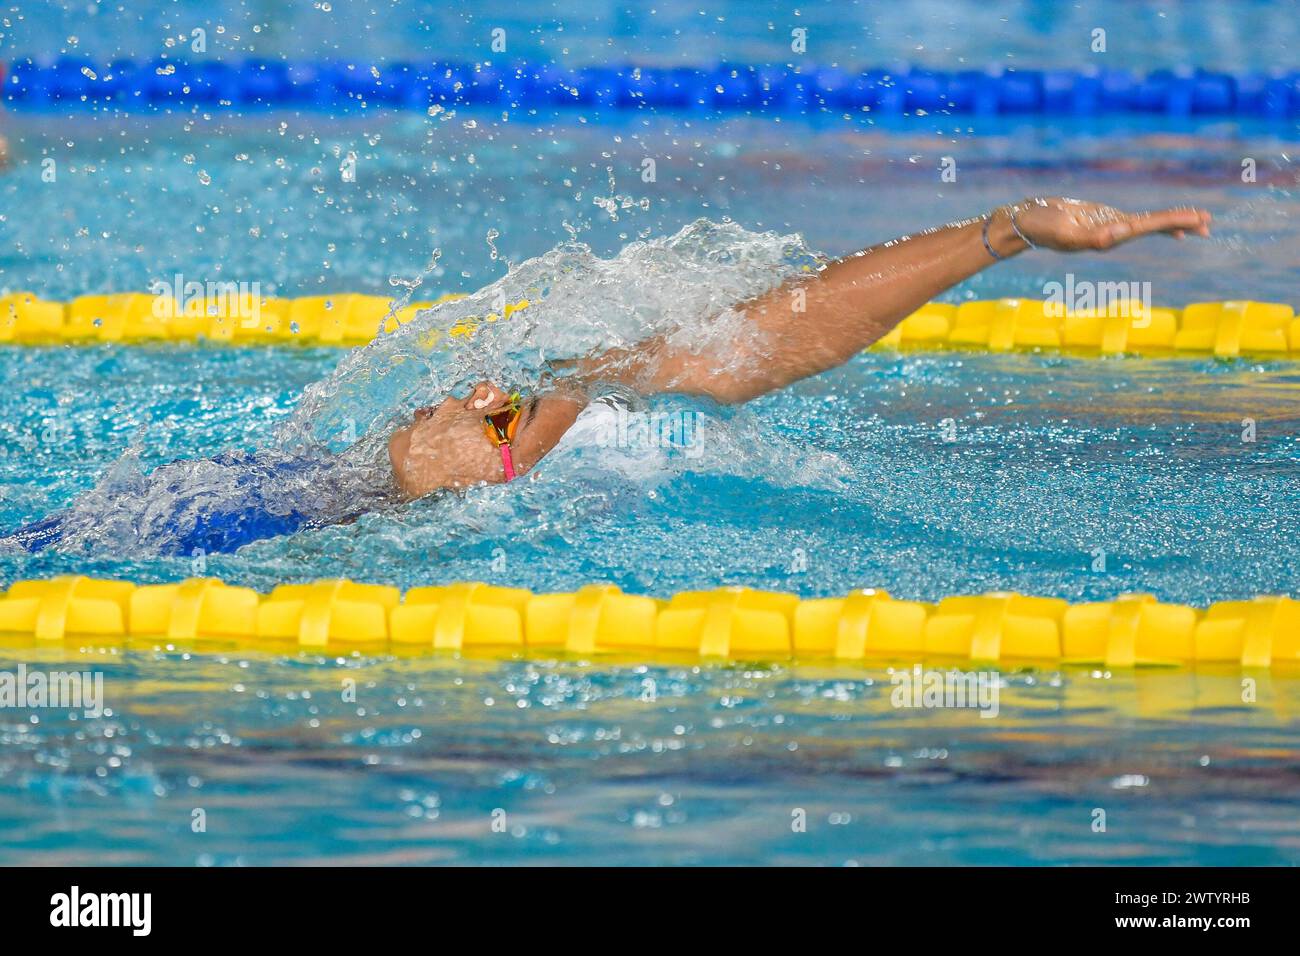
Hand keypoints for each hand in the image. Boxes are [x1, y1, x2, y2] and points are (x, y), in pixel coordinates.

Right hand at [998, 197, 1211, 252]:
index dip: (1173, 221)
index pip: (1148, 227)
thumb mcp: (1066, 232)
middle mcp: (1112, 234)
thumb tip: (1121, 233)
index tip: (1197, 220)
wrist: (1023, 224)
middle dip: (1181, 224)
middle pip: (1154, 227)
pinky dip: (1152, 222)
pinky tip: (1162, 225)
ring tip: (1197, 223)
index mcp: (1108, 237)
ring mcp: (1108, 227)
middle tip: (1209, 224)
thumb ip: (1092, 237)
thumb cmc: (1041, 228)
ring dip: (1172, 223)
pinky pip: (1134, 221)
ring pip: (1147, 225)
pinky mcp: (1101, 219)